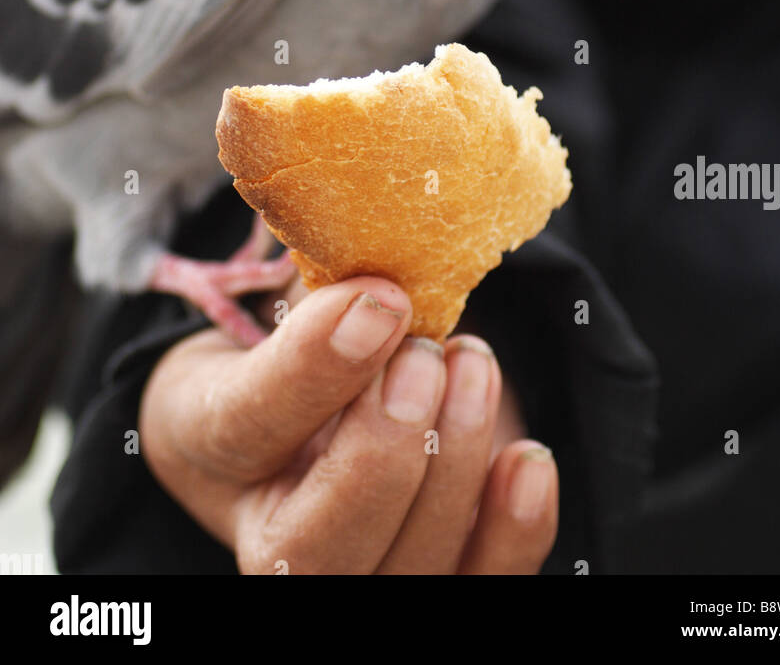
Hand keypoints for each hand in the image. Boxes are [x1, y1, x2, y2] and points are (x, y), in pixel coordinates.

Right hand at [139, 273, 557, 573]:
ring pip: (406, 578)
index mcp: (209, 441)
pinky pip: (476, 586)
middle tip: (429, 351)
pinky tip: (527, 460)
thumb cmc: (288, 341)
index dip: (315, 366)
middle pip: (319, 551)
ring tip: (472, 367)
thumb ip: (322, 278)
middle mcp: (269, 537)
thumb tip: (382, 235)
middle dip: (390, 448)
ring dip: (457, 470)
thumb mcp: (280, 296)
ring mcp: (355, 569)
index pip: (247, 424)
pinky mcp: (427, 575)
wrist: (306, 410)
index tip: (381, 299)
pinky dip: (515, 532)